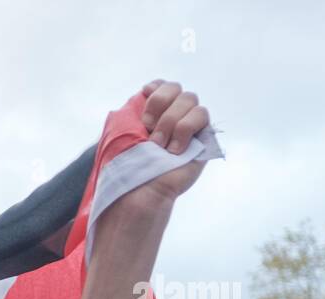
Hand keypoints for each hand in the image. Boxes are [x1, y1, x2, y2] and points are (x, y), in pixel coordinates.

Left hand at [133, 79, 211, 201]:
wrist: (139, 187)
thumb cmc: (126, 163)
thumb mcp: (121, 128)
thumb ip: (135, 104)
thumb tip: (149, 90)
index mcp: (151, 114)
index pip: (161, 85)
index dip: (154, 91)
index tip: (142, 111)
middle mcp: (171, 117)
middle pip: (175, 87)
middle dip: (158, 104)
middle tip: (147, 129)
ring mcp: (188, 127)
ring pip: (189, 98)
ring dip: (169, 121)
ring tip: (158, 146)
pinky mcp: (203, 137)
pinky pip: (201, 114)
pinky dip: (184, 129)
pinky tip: (174, 151)